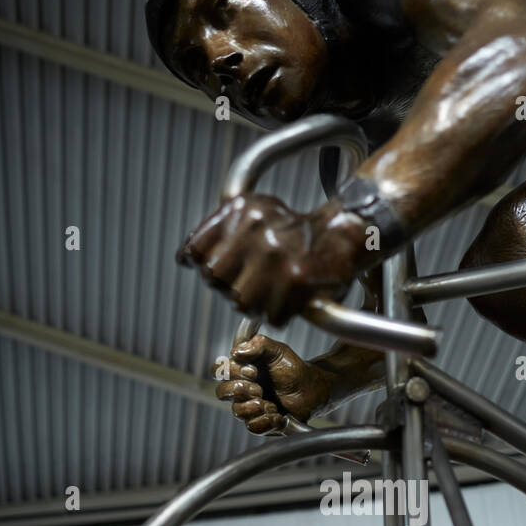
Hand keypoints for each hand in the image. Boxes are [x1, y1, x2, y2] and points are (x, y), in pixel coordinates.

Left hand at [178, 194, 369, 327]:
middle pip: (214, 279)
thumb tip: (184, 258)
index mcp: (242, 210)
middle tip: (251, 279)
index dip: (203, 265)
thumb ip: (217, 231)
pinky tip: (288, 296)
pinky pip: (270, 315)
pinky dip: (278, 313)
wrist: (342, 235)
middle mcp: (257, 230)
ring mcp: (276, 257)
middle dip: (229, 285)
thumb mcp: (252, 213)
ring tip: (271, 288)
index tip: (218, 267)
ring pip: (240, 302)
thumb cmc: (293, 230)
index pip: (195, 251)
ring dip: (255, 302)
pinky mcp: (297, 282)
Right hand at [213, 333, 334, 434]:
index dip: (231, 371)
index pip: (219, 371)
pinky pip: (252, 427)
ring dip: (255, 407)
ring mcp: (249, 407)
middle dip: (240, 390)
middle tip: (259, 389)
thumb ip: (258, 344)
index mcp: (240, 370)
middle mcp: (241, 390)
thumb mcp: (277, 350)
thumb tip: (237, 351)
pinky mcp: (261, 423)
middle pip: (221, 392)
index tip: (253, 370)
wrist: (311, 388)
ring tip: (272, 404)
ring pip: (237, 412)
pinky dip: (266, 421)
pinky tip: (278, 415)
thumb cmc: (293, 369)